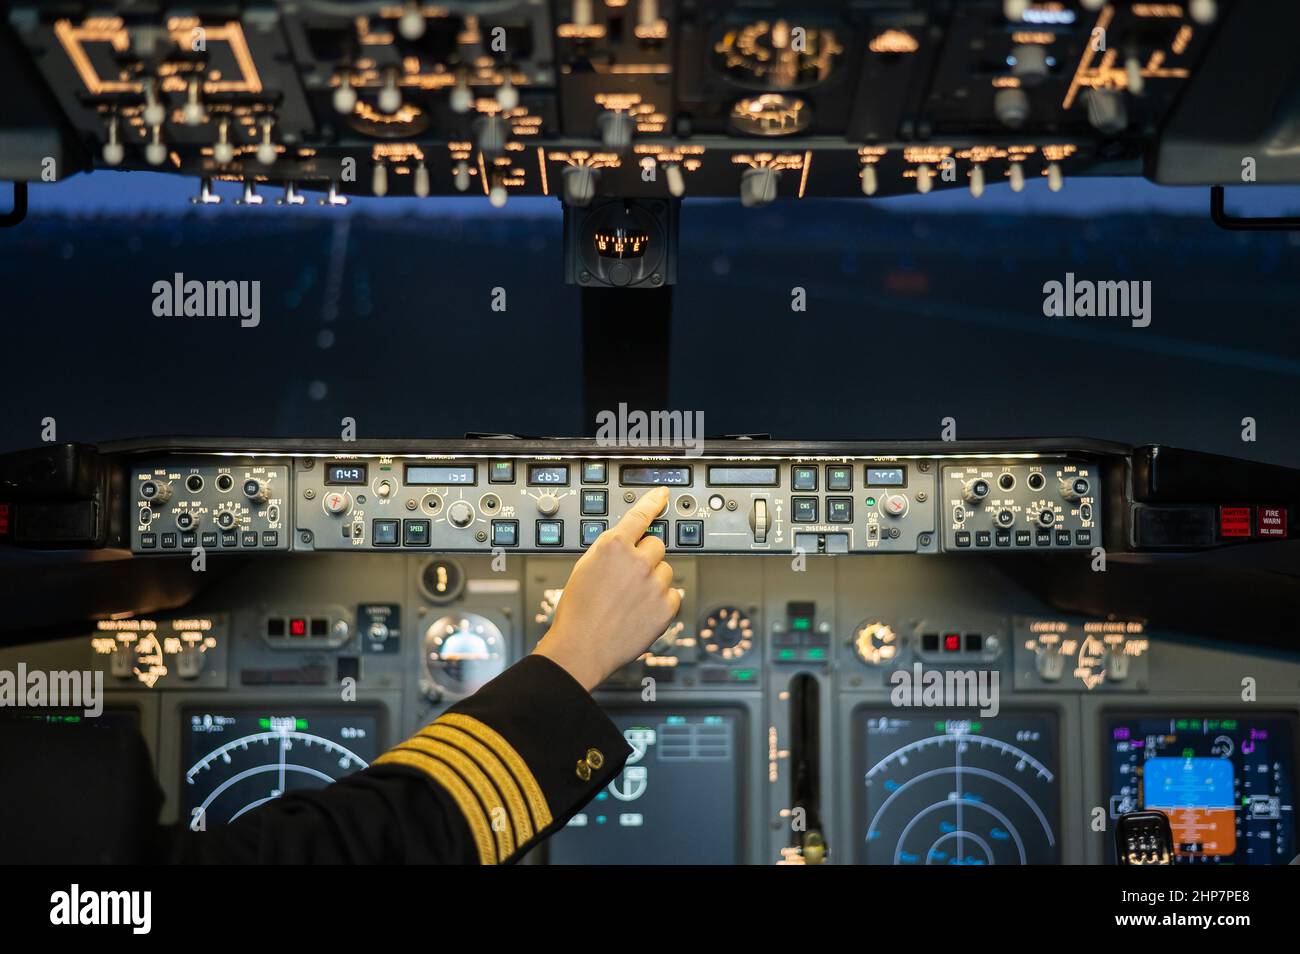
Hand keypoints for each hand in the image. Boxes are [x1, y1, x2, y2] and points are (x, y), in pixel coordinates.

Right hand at [533, 486, 680, 691]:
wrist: (582, 647)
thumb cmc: (578, 610)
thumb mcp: (585, 566)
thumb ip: (610, 549)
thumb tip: (627, 542)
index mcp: (614, 546)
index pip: (640, 515)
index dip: (653, 502)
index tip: (663, 495)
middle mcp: (638, 561)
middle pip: (656, 545)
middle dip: (646, 556)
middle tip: (628, 577)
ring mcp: (654, 584)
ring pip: (665, 570)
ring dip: (653, 580)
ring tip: (630, 599)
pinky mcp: (666, 606)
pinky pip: (673, 594)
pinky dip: (661, 601)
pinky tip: (641, 611)